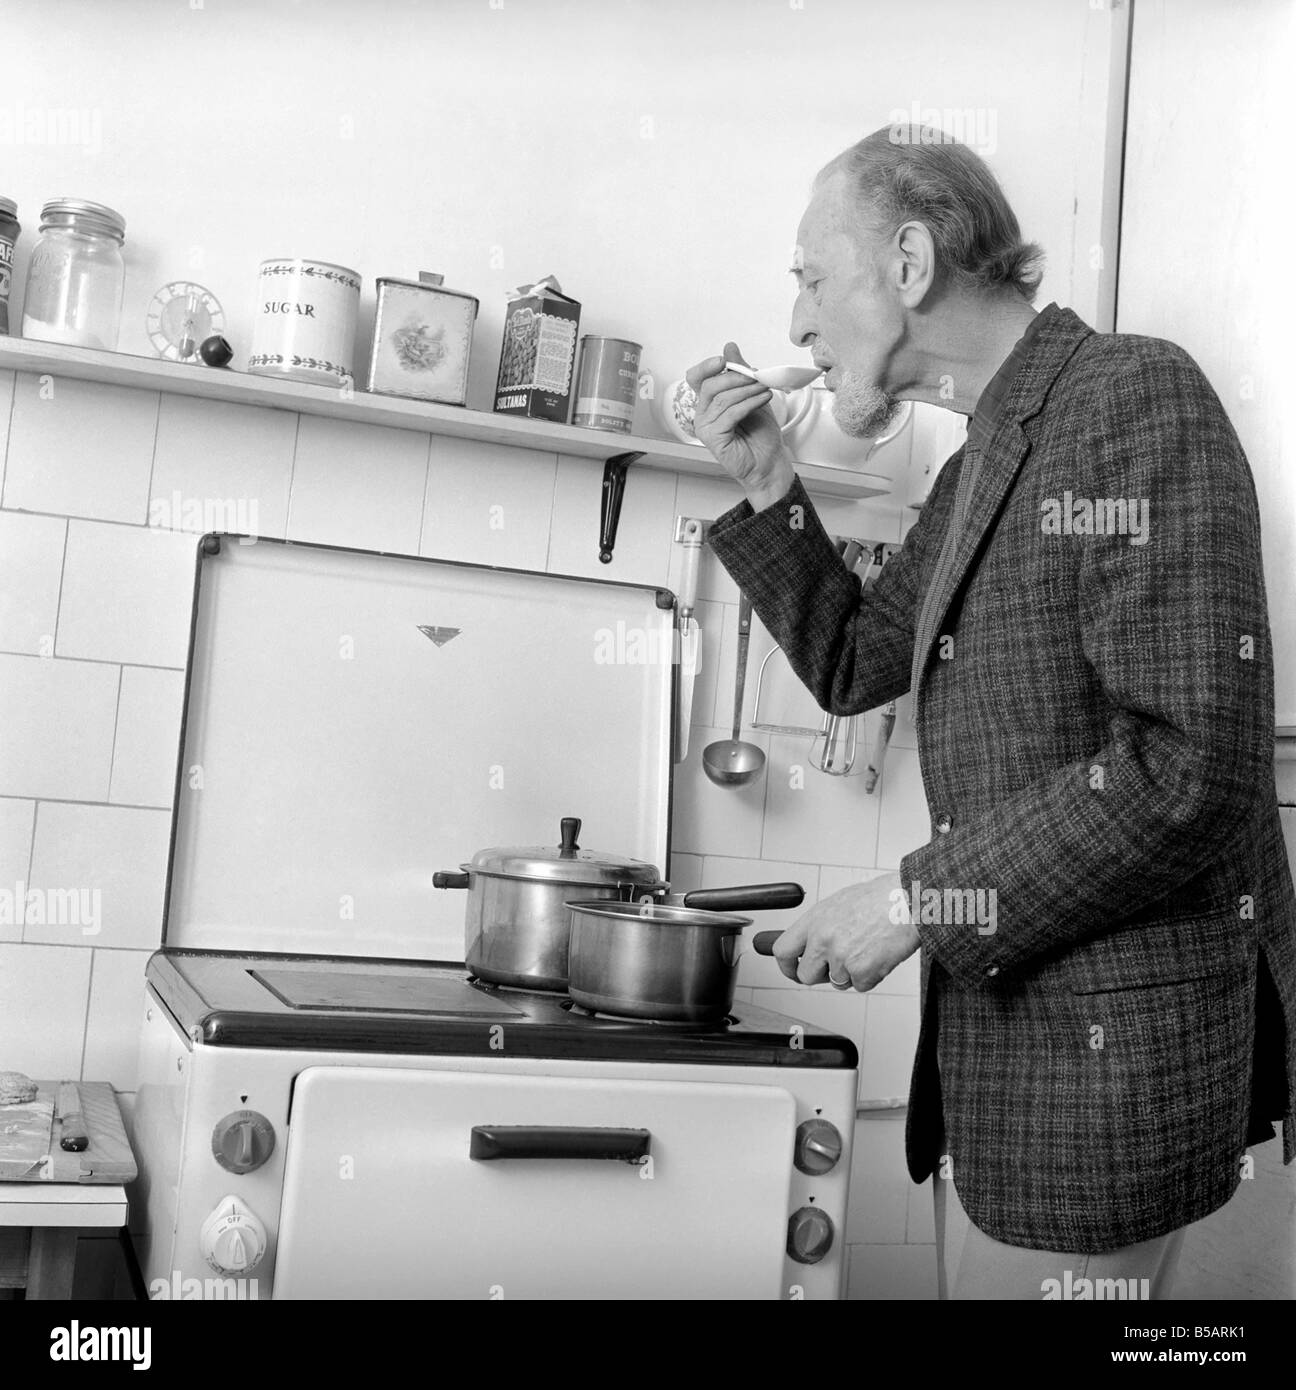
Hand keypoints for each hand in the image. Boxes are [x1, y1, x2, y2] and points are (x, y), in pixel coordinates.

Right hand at [686, 341, 795, 507]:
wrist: (770, 462)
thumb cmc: (761, 433)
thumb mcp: (753, 394)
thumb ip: (740, 372)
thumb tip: (730, 347)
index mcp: (709, 401)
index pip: (697, 378)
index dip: (706, 366)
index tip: (723, 359)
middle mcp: (704, 413)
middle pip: (709, 385)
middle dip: (735, 376)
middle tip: (757, 375)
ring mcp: (706, 427)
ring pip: (721, 398)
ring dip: (747, 389)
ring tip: (765, 387)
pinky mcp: (714, 439)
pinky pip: (729, 414)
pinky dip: (748, 403)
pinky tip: (763, 398)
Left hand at [772, 872, 919, 990]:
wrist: (908, 900)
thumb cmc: (879, 899)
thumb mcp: (838, 904)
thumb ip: (819, 925)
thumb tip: (809, 944)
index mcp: (814, 920)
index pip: (783, 950)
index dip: (787, 965)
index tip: (794, 969)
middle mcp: (823, 940)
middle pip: (806, 975)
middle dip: (820, 975)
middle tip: (837, 964)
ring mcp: (841, 958)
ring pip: (837, 982)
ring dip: (850, 973)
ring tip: (866, 948)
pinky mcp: (862, 973)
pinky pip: (860, 986)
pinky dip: (870, 976)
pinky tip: (879, 954)